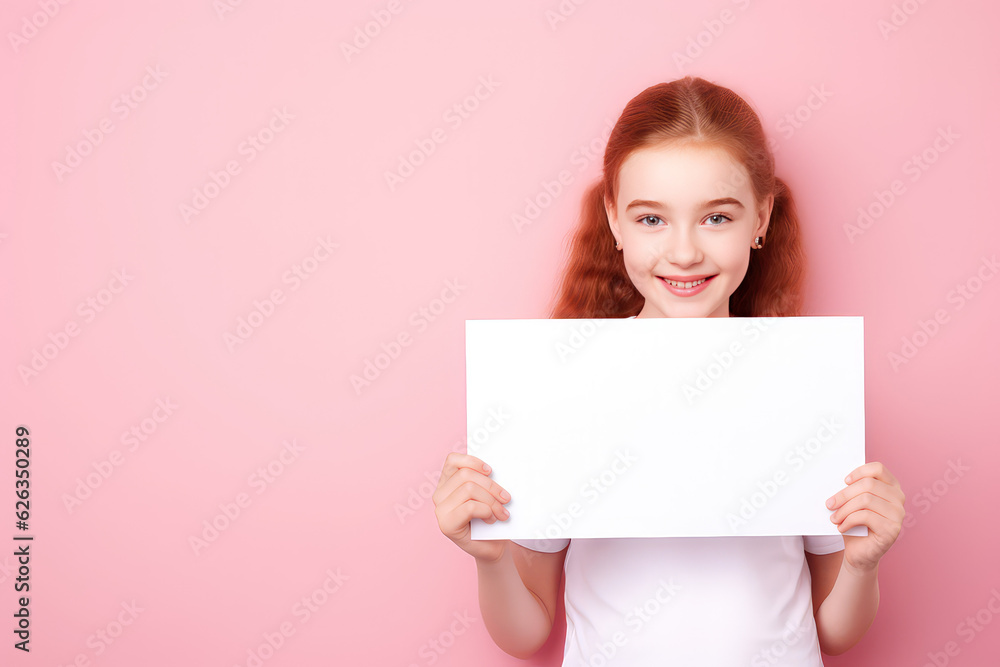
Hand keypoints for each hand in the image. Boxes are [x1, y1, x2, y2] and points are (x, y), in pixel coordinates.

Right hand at [433, 452, 511, 562]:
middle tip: (506, 498)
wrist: (492, 547)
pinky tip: (492, 519)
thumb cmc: (490, 519)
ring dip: (491, 501)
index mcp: (447, 483)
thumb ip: (484, 480)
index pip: (452, 460)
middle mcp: (439, 495)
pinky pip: (470, 507)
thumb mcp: (487, 494)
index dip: (472, 461)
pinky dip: (486, 511)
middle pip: (466, 475)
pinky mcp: (446, 524)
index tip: (491, 470)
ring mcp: (440, 510)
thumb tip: (496, 468)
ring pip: (469, 489)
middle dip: (491, 486)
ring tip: (501, 512)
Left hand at [826, 461, 904, 575]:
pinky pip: (865, 516)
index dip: (859, 471)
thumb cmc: (855, 524)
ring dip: (844, 509)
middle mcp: (899, 499)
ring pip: (865, 500)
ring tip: (834, 518)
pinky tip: (841, 527)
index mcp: (891, 487)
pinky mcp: (892, 529)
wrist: (860, 552)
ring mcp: (898, 514)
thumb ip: (851, 490)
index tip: (844, 481)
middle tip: (829, 504)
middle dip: (844, 494)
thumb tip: (833, 478)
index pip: (878, 469)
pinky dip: (848, 521)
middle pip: (868, 484)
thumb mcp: (853, 503)